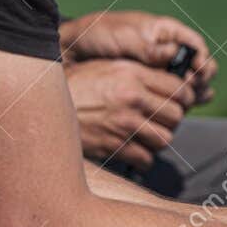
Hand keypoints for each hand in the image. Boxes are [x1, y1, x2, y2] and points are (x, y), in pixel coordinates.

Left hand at [60, 11, 217, 101]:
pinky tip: (187, 107)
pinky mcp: (152, 86)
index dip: (201, 59)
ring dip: (193, 94)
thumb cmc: (98, 34)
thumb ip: (148, 47)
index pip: (195, 46)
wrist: (73, 50)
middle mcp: (169, 51)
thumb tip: (173, 53)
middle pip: (198, 68)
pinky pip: (173, 94)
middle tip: (190, 91)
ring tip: (190, 103)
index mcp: (167, 32)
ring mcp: (162, 70)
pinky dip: (181, 101)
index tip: (197, 72)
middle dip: (198, 81)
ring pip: (189, 83)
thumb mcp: (123, 36)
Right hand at [67, 59, 195, 169]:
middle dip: (172, 120)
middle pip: (176, 115)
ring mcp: (124, 124)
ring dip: (159, 139)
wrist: (42, 108)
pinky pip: (146, 158)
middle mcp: (132, 98)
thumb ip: (138, 73)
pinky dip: (144, 158)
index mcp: (132, 74)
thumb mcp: (106, 68)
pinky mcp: (114, 146)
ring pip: (165, 139)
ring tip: (148, 135)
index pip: (179, 88)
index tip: (179, 101)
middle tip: (161, 120)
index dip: (184, 97)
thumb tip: (170, 80)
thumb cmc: (76, 86)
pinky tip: (136, 151)